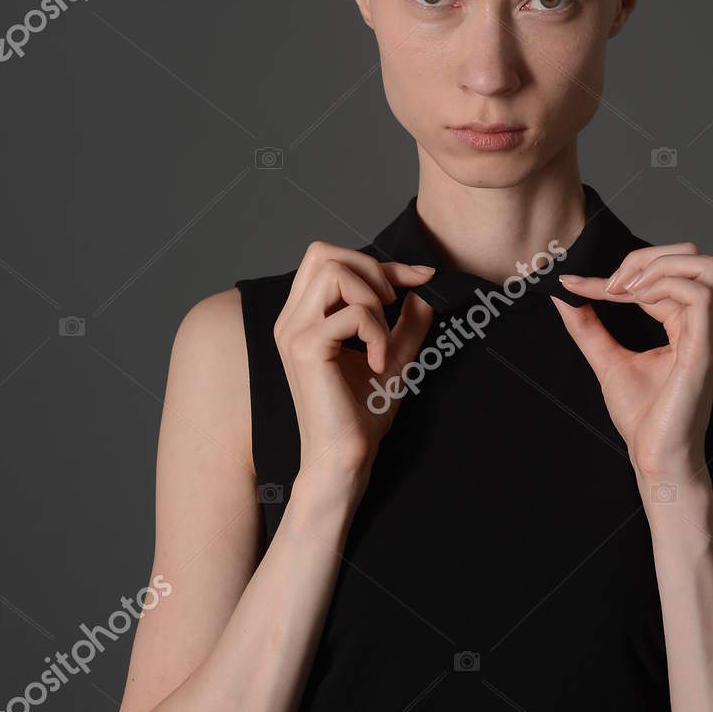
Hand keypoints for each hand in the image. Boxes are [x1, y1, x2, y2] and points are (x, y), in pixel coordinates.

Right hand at [274, 241, 436, 488]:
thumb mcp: (393, 358)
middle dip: (372, 269)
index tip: (420, 278)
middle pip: (323, 252)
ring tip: (383, 340)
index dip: (380, 264)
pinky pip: (350, 314)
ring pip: (333, 272)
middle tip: (395, 307)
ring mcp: (294, 333)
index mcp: (302, 318)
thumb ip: (405, 324)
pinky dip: (376, 332)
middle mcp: (291, 320)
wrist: (346, 458)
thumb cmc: (361, 416)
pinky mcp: (306, 350)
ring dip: (372, 299)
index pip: (331, 260)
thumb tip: (421, 292)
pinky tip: (380, 363)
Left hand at [550, 241, 712, 483]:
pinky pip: (699, 295)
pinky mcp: (706, 348)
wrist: (655, 457)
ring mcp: (710, 333)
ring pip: (704, 266)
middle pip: (693, 255)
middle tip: (610, 285)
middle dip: (646, 257)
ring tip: (623, 291)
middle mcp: (705, 323)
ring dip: (657, 267)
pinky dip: (664, 286)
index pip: (664, 273)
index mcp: (688, 323)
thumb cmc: (644, 418)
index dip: (620, 270)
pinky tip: (635, 302)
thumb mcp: (607, 360)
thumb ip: (589, 326)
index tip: (577, 284)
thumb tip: (565, 294)